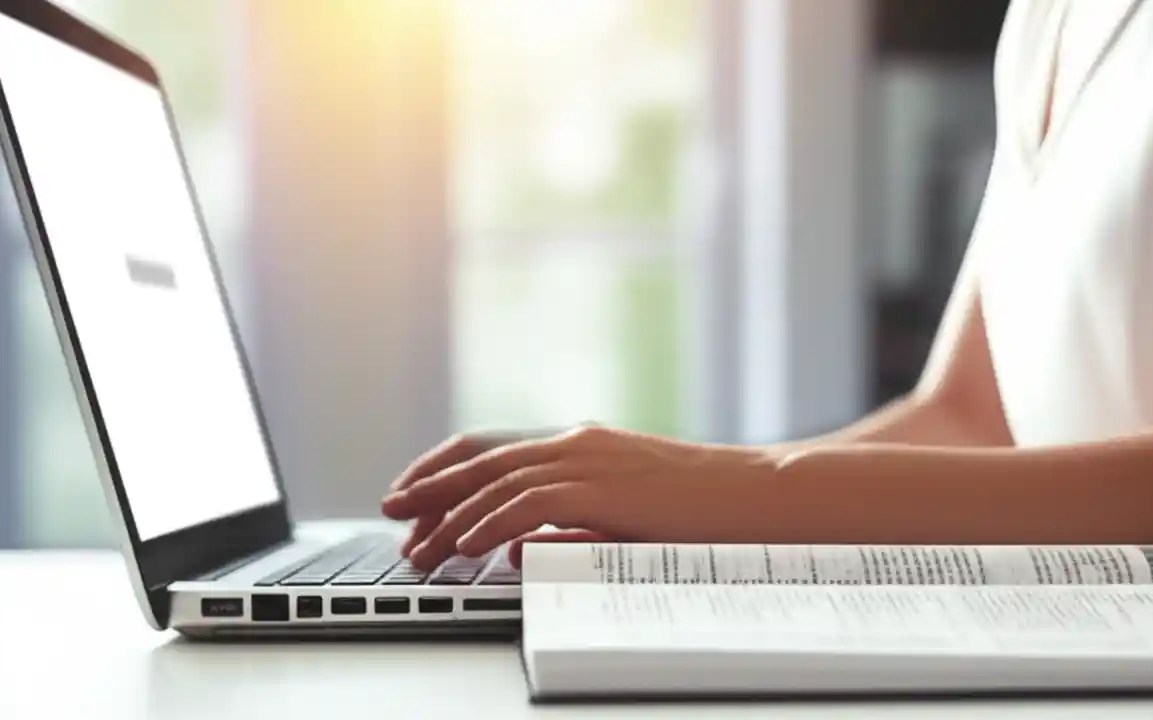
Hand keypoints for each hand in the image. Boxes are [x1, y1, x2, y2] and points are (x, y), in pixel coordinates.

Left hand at [381, 426, 777, 570]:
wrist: (761, 494)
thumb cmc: (705, 509)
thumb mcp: (626, 514)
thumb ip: (572, 524)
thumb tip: (521, 546)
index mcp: (582, 446)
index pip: (496, 452)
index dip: (447, 471)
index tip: (413, 495)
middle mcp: (577, 444)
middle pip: (483, 460)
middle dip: (431, 487)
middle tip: (391, 511)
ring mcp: (590, 461)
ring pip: (498, 481)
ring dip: (451, 514)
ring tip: (419, 543)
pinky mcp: (602, 488)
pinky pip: (529, 504)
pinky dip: (490, 523)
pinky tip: (466, 543)